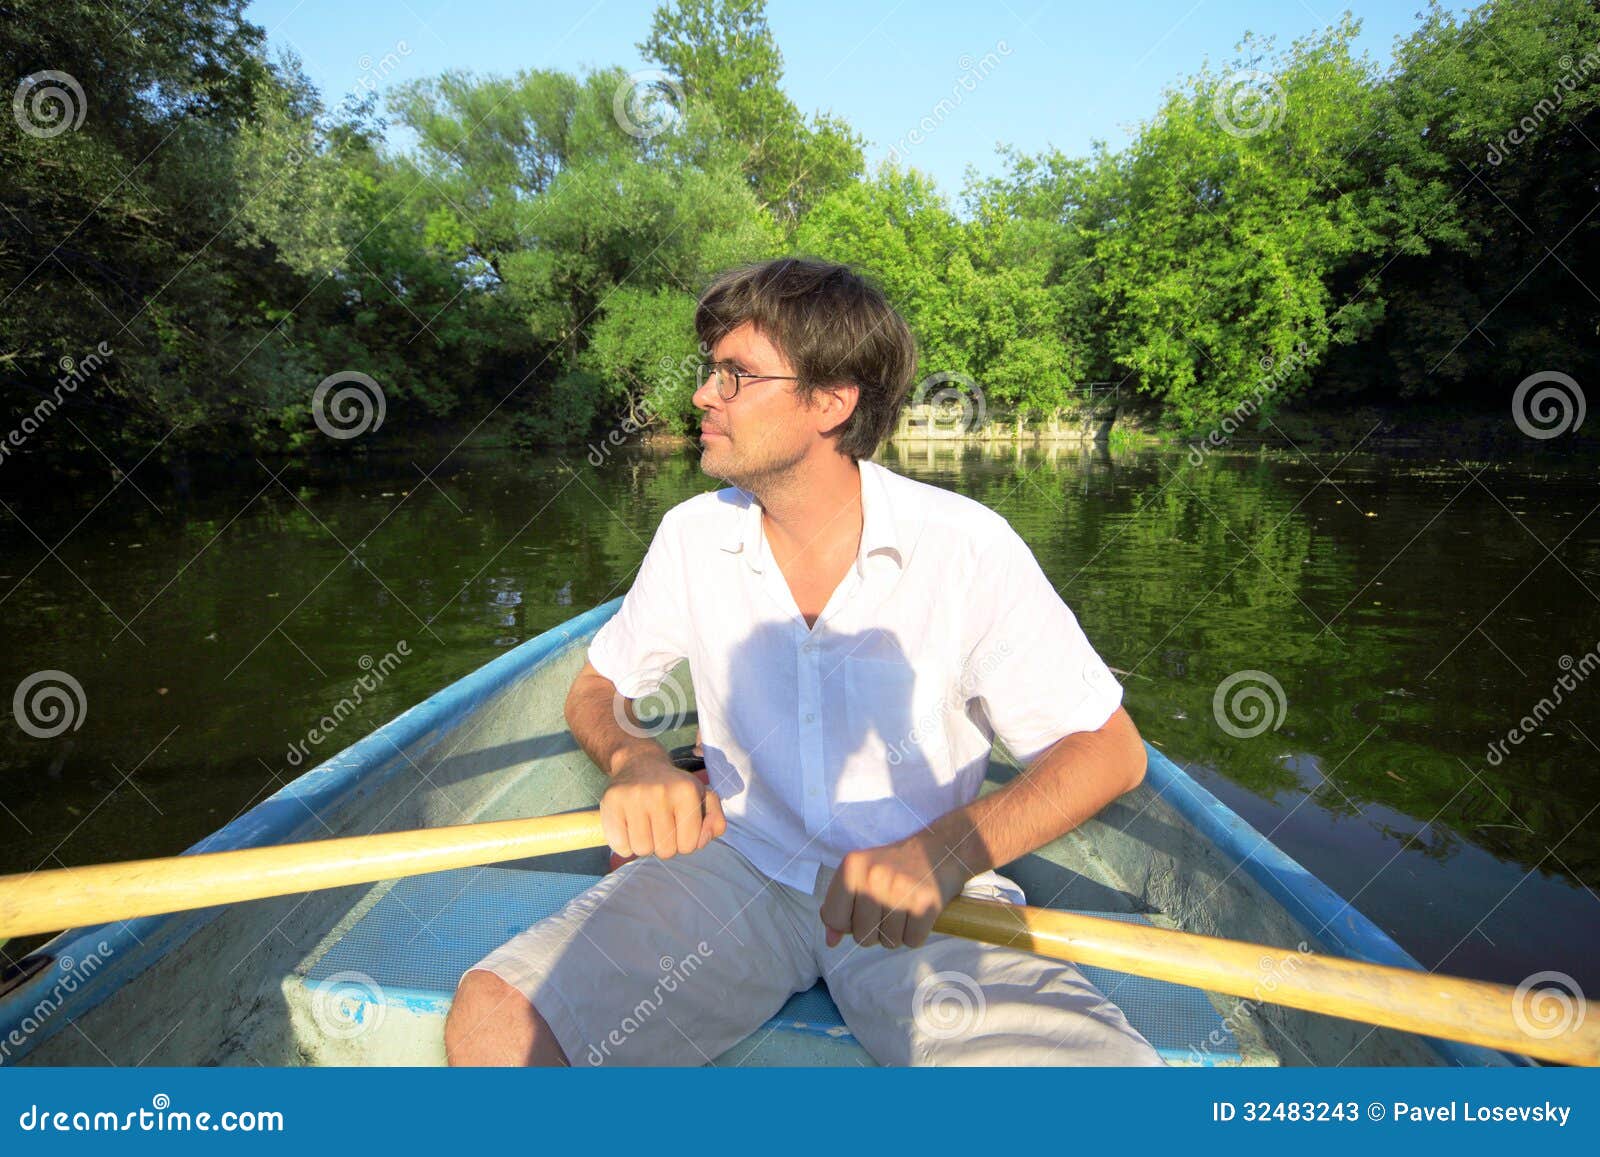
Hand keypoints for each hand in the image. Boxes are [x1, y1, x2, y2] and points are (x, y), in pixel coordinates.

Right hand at [601, 752, 725, 859]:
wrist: (639, 763)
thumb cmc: (674, 788)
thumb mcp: (702, 798)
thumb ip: (715, 822)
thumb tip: (703, 841)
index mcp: (687, 791)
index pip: (689, 845)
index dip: (684, 842)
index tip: (679, 827)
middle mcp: (660, 792)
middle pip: (665, 850)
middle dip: (664, 845)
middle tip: (660, 827)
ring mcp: (633, 797)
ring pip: (642, 850)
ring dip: (644, 845)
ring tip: (645, 827)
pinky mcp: (611, 802)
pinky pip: (620, 845)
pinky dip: (624, 844)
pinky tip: (629, 827)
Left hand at [819, 834, 968, 949]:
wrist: (940, 849)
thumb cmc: (894, 866)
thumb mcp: (860, 875)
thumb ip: (840, 906)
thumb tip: (830, 941)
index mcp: (851, 867)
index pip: (834, 918)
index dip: (847, 923)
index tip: (861, 911)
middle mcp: (873, 877)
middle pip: (862, 937)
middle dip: (875, 932)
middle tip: (888, 910)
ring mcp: (900, 890)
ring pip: (889, 942)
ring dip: (897, 933)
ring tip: (904, 909)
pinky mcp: (926, 903)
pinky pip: (912, 941)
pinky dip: (916, 934)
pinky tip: (918, 913)